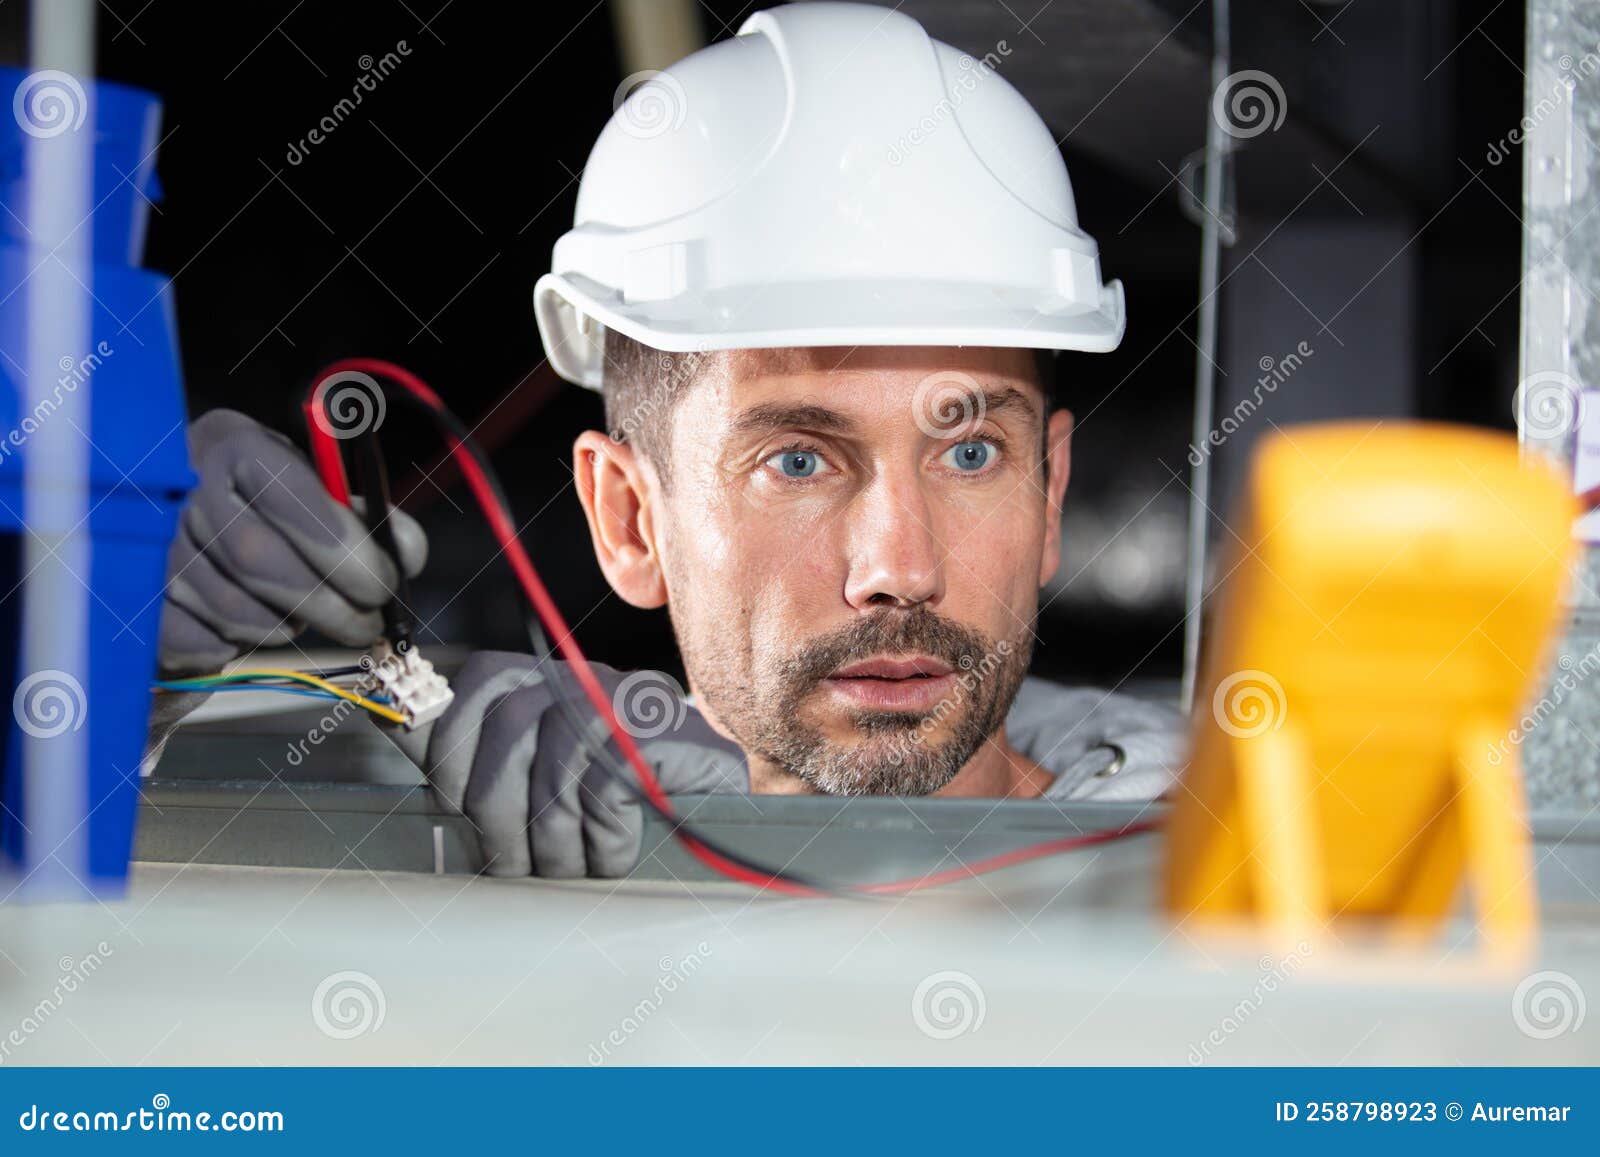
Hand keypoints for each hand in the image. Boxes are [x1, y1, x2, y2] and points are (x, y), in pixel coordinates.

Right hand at [158, 408, 427, 676]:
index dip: (343, 545)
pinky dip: (243, 644)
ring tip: (304, 614)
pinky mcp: (136, 599)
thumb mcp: (317, 493)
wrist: (185, 539)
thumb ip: (367, 517)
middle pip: (258, 558)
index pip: (288, 491)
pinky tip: (255, 624)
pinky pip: (203, 641)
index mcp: (232, 443)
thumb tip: (406, 553)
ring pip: (233, 608)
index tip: (386, 583)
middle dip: (329, 603)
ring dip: (287, 624)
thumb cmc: (270, 512)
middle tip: (369, 624)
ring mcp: (147, 545)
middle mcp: (180, 487)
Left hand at [385, 652, 747, 877]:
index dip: (448, 754)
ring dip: (556, 844)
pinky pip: (608, 786)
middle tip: (516, 866)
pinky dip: (606, 838)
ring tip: (570, 869)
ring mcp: (625, 701)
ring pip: (555, 771)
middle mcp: (575, 677)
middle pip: (506, 735)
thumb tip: (380, 709)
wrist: (712, 816)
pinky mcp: (668, 733)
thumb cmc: (607, 812)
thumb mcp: (525, 782)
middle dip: (501, 820)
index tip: (453, 809)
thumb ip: (462, 751)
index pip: (465, 693)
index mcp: (531, 681)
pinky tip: (615, 850)